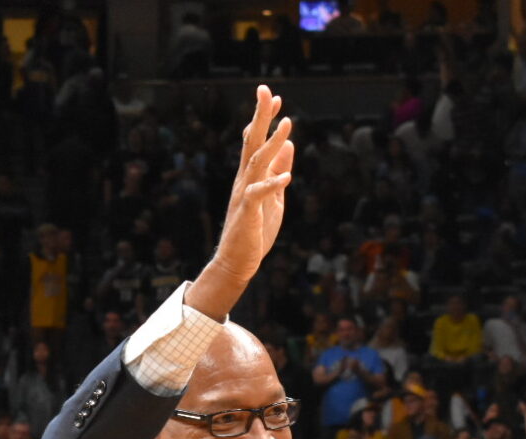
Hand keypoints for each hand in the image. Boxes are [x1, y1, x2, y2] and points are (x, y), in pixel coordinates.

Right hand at [193, 86, 293, 308]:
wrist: (236, 261)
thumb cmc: (254, 230)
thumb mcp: (273, 196)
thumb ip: (279, 170)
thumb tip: (289, 145)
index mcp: (251, 175)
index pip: (255, 140)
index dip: (264, 119)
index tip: (274, 98)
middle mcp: (245, 179)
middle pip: (252, 141)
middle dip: (260, 116)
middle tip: (266, 91)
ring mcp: (245, 194)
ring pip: (256, 162)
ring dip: (271, 143)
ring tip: (286, 124)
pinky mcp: (248, 212)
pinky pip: (258, 194)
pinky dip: (272, 185)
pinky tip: (286, 177)